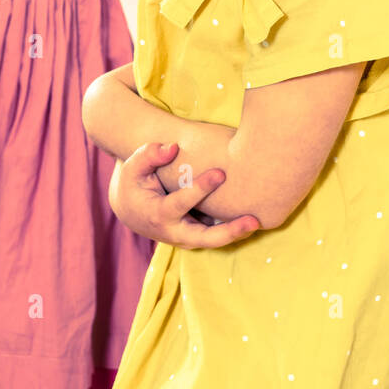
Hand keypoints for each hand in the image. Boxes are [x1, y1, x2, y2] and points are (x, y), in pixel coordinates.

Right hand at [109, 142, 260, 249]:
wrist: (128, 209)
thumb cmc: (133, 183)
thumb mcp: (133, 166)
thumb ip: (150, 154)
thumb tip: (173, 147)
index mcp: (157, 214)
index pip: (182, 203)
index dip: (201, 189)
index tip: (221, 173)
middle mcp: (173, 232)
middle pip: (204, 238)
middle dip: (230, 231)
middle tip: (253, 221)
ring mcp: (185, 239)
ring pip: (213, 241)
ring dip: (236, 234)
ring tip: (259, 221)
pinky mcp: (194, 238)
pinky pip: (215, 237)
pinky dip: (232, 231)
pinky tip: (252, 218)